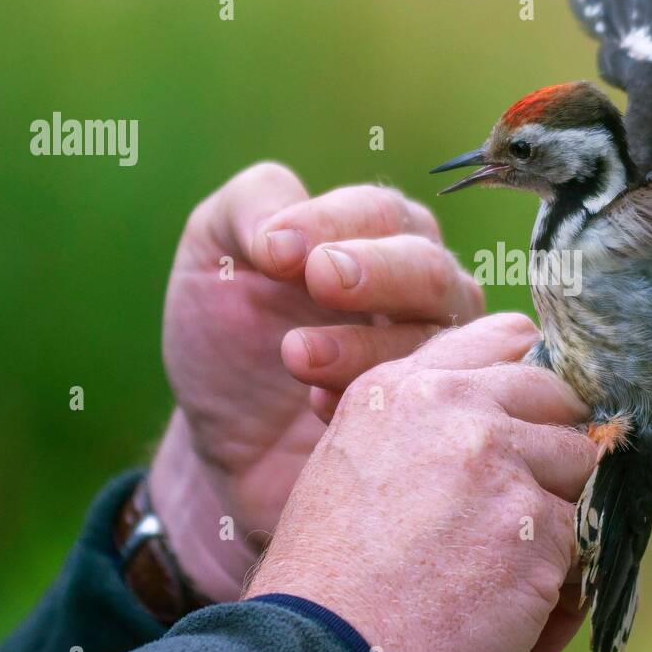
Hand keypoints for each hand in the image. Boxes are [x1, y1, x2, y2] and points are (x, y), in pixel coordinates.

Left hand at [150, 163, 482, 601]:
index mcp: (382, 236)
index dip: (333, 222)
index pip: (382, 213)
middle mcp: (425, 292)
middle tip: (321, 280)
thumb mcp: (212, 254)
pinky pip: (431, 407)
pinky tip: (319, 405)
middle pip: (431, 269)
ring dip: (366, 343)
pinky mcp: (433, 423)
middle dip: (377, 271)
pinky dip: (377, 400)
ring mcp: (439, 359)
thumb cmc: (226, 338)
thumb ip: (246, 208)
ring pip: (438, 340)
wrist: (225, 443)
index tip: (275, 251)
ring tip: (296, 357)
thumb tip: (283, 230)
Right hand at [244, 313, 651, 651]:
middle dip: (561, 457)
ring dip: (568, 527)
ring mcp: (499, 462)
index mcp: (401, 386)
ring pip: (586, 471)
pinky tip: (522, 631)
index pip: (507, 341)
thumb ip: (426, 433)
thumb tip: (503, 428)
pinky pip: (592, 544)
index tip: (536, 430)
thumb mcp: (354, 472)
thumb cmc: (329, 591)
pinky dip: (570, 594)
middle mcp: (454, 407)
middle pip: (562, 399)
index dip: (536, 388)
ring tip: (519, 588)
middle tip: (530, 522)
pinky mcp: (537, 527)